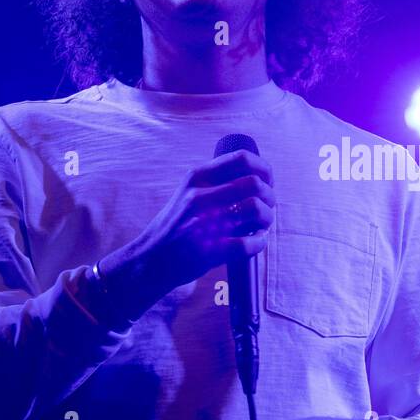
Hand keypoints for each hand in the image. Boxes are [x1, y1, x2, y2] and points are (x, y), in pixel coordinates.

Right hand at [99, 149, 274, 319]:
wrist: (149, 260)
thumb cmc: (175, 226)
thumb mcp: (187, 193)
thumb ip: (214, 182)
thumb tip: (256, 176)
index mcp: (196, 178)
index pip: (242, 159)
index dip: (264, 169)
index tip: (268, 181)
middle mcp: (199, 196)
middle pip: (255, 184)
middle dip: (270, 197)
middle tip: (267, 207)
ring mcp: (203, 223)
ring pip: (255, 209)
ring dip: (267, 219)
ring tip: (261, 226)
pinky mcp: (208, 250)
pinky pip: (248, 243)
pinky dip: (259, 243)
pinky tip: (255, 243)